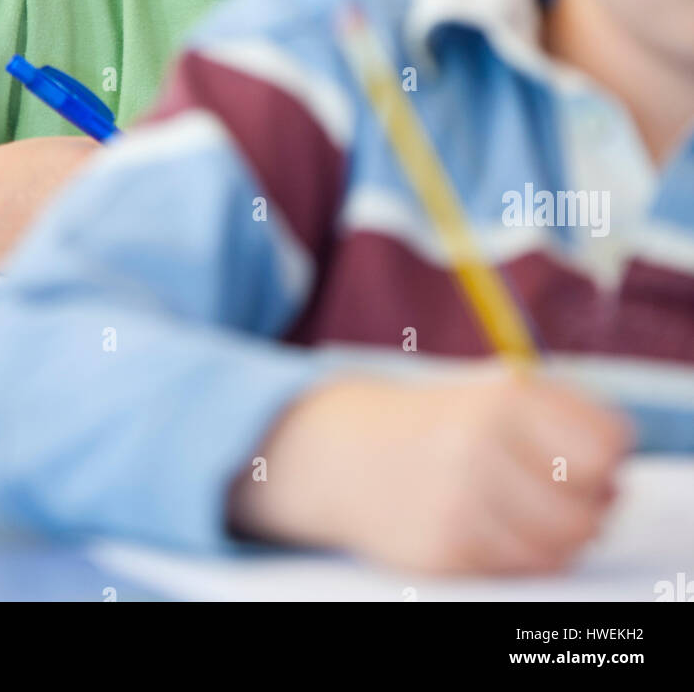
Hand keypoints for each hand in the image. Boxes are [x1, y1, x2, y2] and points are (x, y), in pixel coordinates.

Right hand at [229, 368, 632, 575]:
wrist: (342, 452)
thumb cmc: (436, 419)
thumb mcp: (493, 388)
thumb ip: (560, 411)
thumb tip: (616, 460)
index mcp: (502, 397)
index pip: (604, 446)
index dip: (608, 458)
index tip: (593, 458)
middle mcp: (481, 446)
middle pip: (588, 505)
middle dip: (589, 506)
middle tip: (569, 497)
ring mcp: (460, 502)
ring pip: (559, 545)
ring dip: (561, 537)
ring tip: (537, 516)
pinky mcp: (444, 551)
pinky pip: (520, 569)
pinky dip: (523, 556)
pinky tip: (500, 531)